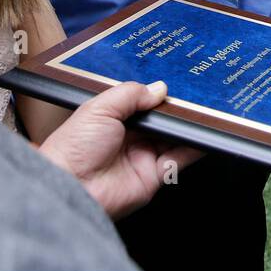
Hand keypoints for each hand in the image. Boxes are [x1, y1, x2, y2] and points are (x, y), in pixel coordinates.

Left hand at [39, 81, 202, 219]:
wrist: (70, 185)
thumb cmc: (73, 148)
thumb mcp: (100, 108)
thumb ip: (131, 94)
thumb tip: (158, 88)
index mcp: (113, 119)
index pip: (142, 102)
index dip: (157, 94)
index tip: (173, 84)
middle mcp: (129, 138)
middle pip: (161, 120)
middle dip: (174, 109)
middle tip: (189, 97)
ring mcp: (142, 156)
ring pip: (173, 137)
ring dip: (186, 126)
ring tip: (200, 112)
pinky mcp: (153, 176)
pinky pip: (179, 159)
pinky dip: (193, 147)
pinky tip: (199, 134)